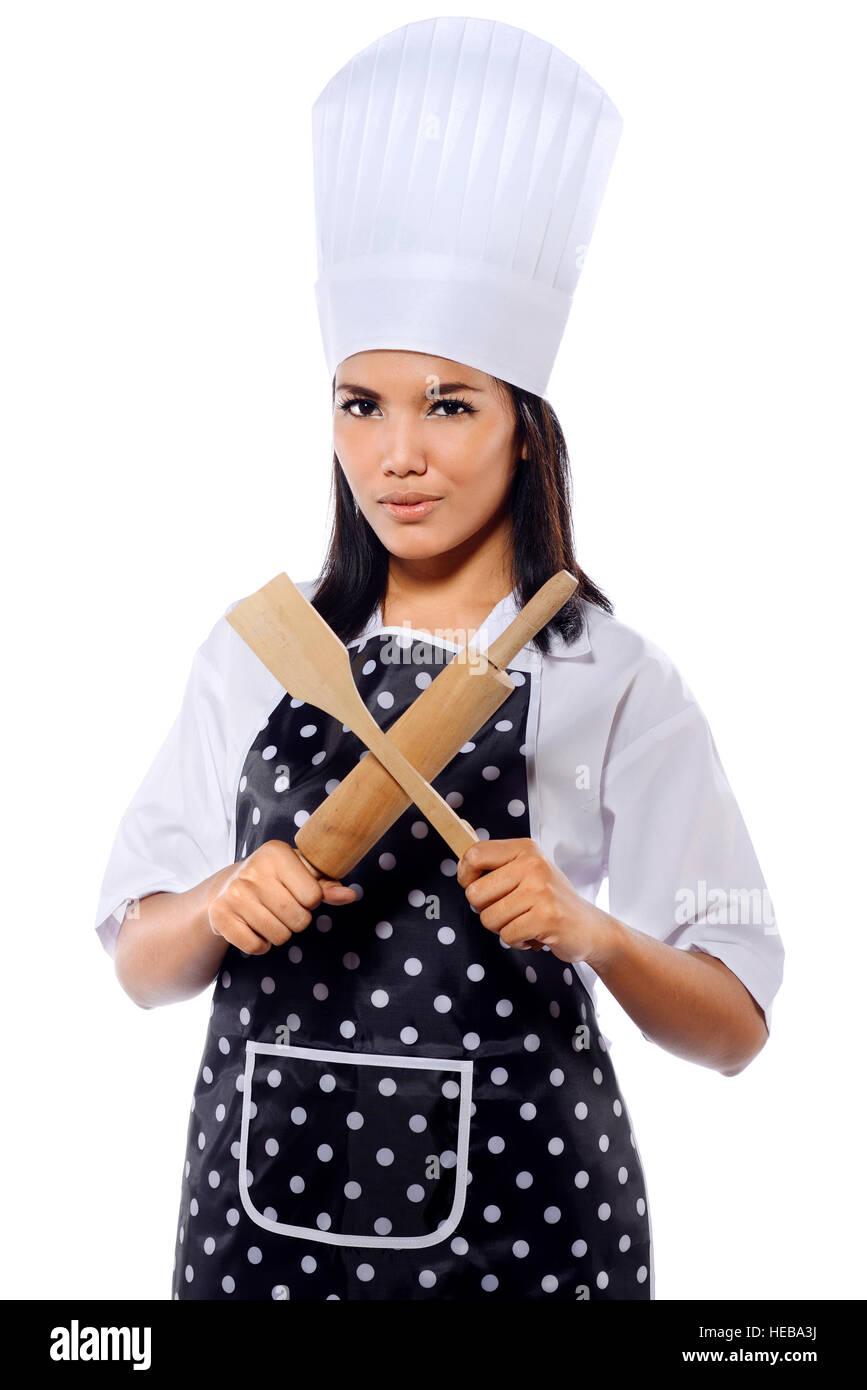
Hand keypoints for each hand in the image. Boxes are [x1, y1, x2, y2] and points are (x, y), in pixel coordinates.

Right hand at [207, 839, 356, 953]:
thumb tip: (350, 896)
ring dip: (280, 934)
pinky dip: (260, 944)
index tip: (298, 893)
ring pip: (279, 936)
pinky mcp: (220, 916)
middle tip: (284, 909)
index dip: (311, 901)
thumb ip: (326, 885)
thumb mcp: (300, 873)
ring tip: (269, 916)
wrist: (225, 887)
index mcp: (276, 853)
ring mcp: (233, 894)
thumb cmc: (274, 879)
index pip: (314, 896)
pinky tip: (254, 927)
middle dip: (298, 921)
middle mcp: (252, 871)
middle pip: (299, 919)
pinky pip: (256, 947)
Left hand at [456, 837, 615, 966]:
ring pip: (488, 918)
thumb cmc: (551, 899)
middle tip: (510, 909)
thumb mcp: (525, 869)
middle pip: (474, 893)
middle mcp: (533, 865)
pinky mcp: (547, 918)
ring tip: (525, 920)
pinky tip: (534, 933)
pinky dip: (516, 940)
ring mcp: (541, 890)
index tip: (476, 885)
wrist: (591, 927)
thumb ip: (493, 855)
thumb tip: (462, 825)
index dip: (465, 876)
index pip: (474, 855)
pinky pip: (507, 935)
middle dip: (485, 909)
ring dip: (503, 927)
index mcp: (525, 849)